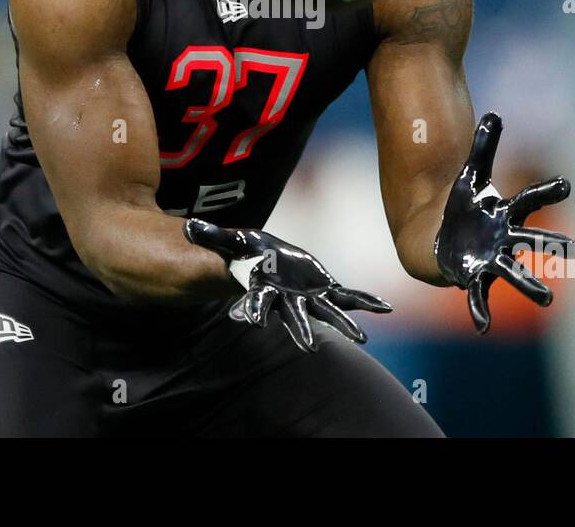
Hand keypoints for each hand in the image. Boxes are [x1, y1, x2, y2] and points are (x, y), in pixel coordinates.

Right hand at [184, 218, 391, 352]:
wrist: (264, 263)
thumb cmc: (244, 252)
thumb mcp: (230, 239)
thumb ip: (213, 237)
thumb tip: (189, 227)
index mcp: (262, 289)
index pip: (256, 303)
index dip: (255, 311)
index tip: (254, 322)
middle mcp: (286, 299)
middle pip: (293, 317)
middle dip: (301, 331)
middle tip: (309, 348)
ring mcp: (307, 297)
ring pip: (327, 312)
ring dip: (344, 323)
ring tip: (363, 337)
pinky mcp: (323, 289)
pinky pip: (347, 295)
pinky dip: (364, 299)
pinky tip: (384, 307)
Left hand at [433, 112, 574, 333]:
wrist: (440, 236)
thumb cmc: (462, 207)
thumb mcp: (469, 175)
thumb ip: (483, 147)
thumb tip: (494, 113)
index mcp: (506, 212)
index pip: (530, 199)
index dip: (548, 191)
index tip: (567, 184)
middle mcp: (505, 238)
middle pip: (532, 240)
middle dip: (553, 244)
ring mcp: (492, 260)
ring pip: (515, 273)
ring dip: (530, 286)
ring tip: (547, 299)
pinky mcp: (474, 277)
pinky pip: (479, 296)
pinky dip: (480, 311)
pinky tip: (482, 327)